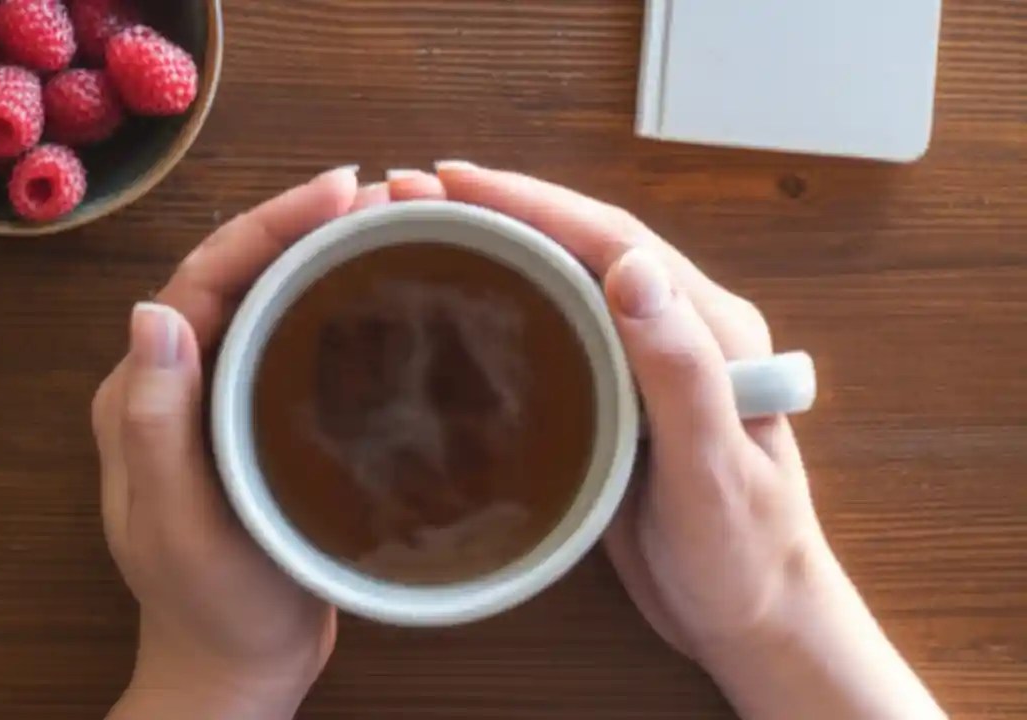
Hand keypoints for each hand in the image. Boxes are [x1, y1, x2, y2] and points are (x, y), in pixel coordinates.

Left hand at [91, 166, 446, 718]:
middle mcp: (170, 383)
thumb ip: (154, 427)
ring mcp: (211, 399)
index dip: (266, 226)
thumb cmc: (211, 606)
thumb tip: (151, 312)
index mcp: (140, 395)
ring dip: (311, 253)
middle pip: (230, 276)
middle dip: (294, 223)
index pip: (200, 282)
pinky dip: (323, 302)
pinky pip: (282, 339)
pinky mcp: (248, 417)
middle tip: (375, 195)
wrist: (234, 666)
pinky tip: (370, 289)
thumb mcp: (178, 526)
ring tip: (381, 222)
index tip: (339, 191)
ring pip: (258, 300)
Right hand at [434, 161, 944, 719]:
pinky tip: (463, 298)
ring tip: (426, 225)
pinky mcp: (618, 398)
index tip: (458, 182)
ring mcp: (645, 363)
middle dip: (502, 209)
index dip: (534, 202)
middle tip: (417, 193)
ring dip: (500, 244)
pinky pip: (558, 328)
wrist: (752, 616)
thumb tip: (631, 267)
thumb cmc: (742, 552)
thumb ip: (681, 371)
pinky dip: (509, 298)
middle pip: (583, 244)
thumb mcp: (714, 469)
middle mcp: (678, 329)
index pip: (614, 239)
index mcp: (711, 327)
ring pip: (566, 280)